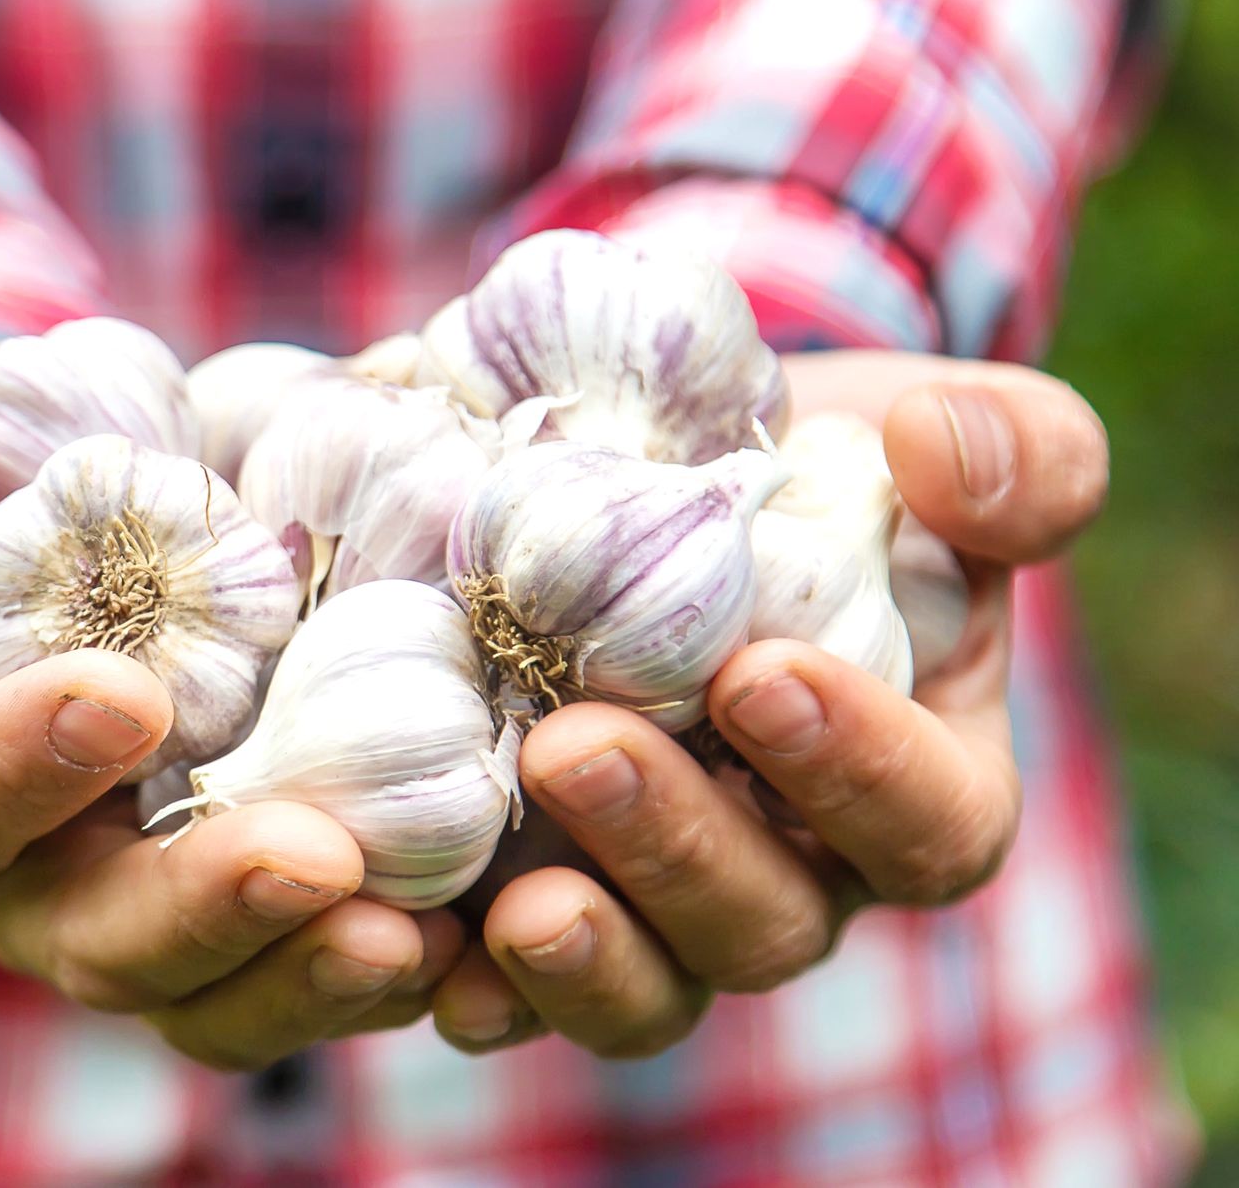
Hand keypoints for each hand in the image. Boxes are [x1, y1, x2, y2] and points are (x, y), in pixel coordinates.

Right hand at [0, 351, 462, 1071]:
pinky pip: (314, 964)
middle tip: (312, 859)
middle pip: (94, 938)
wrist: (114, 497)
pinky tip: (471, 938)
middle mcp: (35, 865)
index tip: (120, 699)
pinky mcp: (267, 892)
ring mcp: (157, 891)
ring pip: (215, 991)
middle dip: (202, 908)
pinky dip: (391, 966)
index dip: (11, 769)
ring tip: (415, 938)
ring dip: (310, 976)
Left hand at [431, 352, 1108, 1057]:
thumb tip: (944, 448)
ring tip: (515, 902)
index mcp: (918, 782)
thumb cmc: (831, 473)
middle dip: (677, 847)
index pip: (929, 821)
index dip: (859, 770)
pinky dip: (480, 990)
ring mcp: (669, 907)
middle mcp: (798, 870)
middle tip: (580, 748)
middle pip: (767, 921)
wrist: (676, 492)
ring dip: (588, 955)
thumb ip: (1009, 451)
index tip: (756, 675)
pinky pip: (525, 992)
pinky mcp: (555, 905)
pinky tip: (424, 960)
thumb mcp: (932, 441)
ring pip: (654, 986)